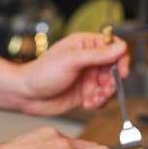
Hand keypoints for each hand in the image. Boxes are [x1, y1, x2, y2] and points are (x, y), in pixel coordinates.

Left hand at [14, 32, 128, 115]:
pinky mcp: (85, 93)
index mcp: (85, 45)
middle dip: (112, 82)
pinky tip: (87, 104)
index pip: (114, 46)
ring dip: (106, 94)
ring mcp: (87, 77)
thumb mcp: (72, 60)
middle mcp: (89, 60)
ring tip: (93, 98)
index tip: (121, 73)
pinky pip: (101, 98)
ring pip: (110, 86)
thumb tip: (121, 47)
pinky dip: (98, 103)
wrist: (26, 95)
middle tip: (104, 90)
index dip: (121, 59)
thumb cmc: (42, 72)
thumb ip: (98, 55)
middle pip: (115, 69)